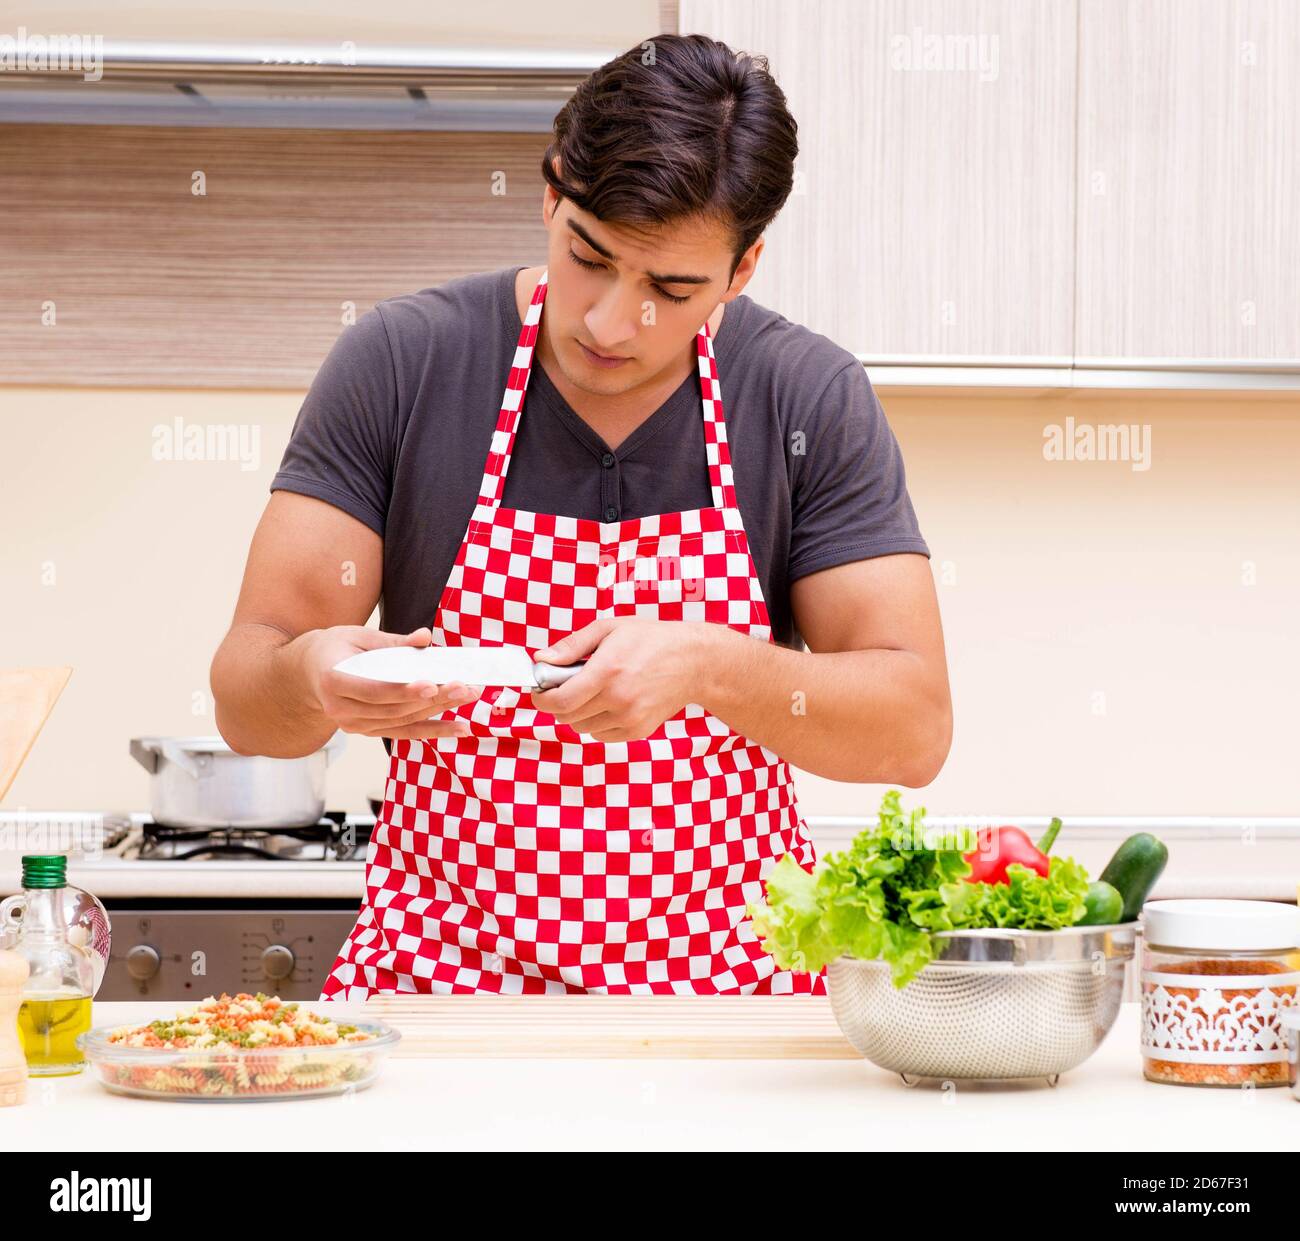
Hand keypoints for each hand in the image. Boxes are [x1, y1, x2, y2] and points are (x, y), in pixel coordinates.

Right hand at [296, 626, 477, 740]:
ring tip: (468, 698)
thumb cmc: (336, 648)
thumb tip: (425, 637)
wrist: (310, 673)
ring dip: (439, 712)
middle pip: (394, 708)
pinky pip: (404, 732)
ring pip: (403, 722)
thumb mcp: (358, 635)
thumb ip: (393, 640)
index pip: (373, 690)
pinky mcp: (367, 731)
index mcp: (333, 680)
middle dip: (433, 699)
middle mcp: (340, 709)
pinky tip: (459, 728)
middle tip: (465, 687)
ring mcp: (352, 725)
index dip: (402, 690)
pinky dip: (433, 730)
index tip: (432, 684)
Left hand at [529, 618, 706, 741]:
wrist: (693, 662)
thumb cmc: (649, 640)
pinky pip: (601, 735)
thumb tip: (541, 660)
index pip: (560, 700)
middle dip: (558, 704)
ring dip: (578, 713)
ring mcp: (630, 718)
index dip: (541, 700)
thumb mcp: (609, 629)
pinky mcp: (639, 730)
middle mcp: (619, 698)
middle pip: (567, 717)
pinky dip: (597, 723)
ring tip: (593, 693)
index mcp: (608, 670)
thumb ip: (571, 646)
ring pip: (582, 728)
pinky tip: (609, 703)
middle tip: (565, 687)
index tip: (539, 693)